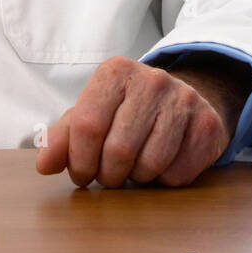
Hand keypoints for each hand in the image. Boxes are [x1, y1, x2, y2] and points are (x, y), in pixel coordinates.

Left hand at [35, 55, 244, 187]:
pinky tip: (162, 163)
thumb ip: (63, 137)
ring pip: (149, 165)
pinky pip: (177, 175)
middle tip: (109, 174)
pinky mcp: (207, 125)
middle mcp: (152, 79)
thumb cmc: (127, 110)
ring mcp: (183, 100)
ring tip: (134, 166)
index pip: (87, 126)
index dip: (79, 161)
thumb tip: (44, 164)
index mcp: (115, 72)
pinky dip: (164, 180)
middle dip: (108, 175)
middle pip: (118, 150)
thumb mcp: (92, 114)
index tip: (81, 173)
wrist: (181, 100)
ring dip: (136, 178)